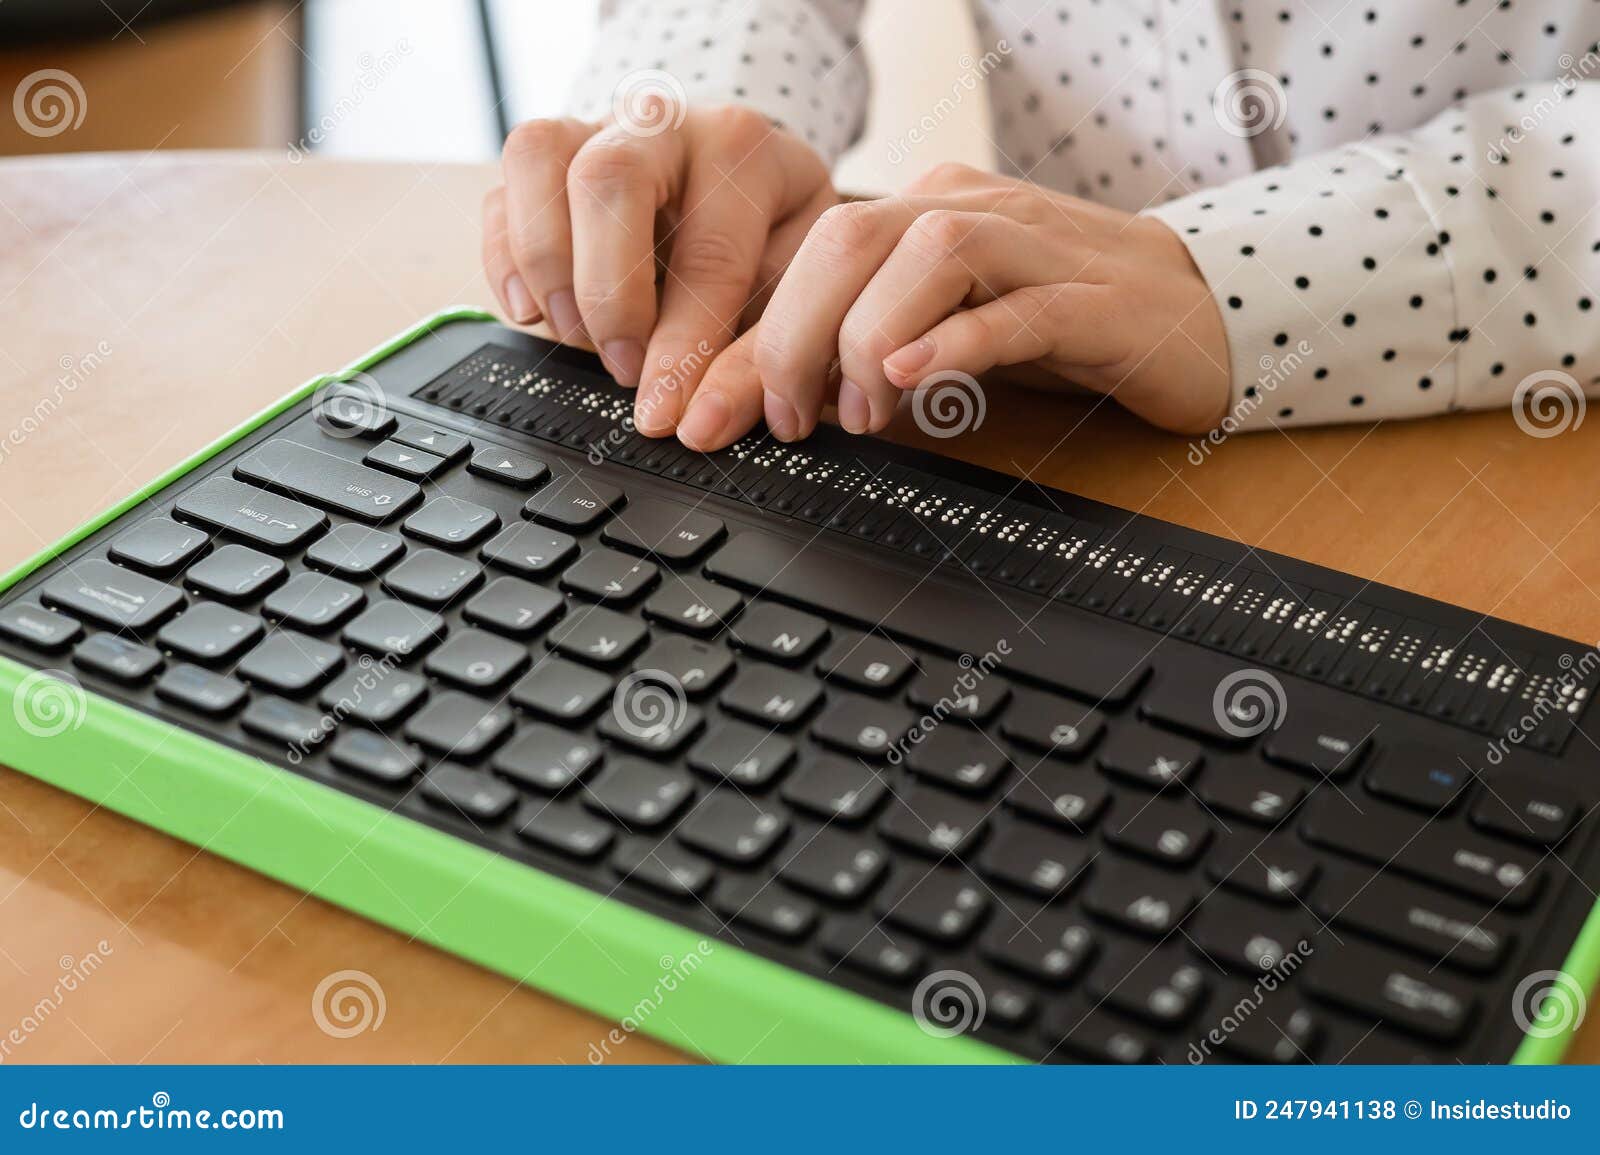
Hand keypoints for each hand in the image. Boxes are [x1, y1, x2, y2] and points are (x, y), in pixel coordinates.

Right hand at [481, 105, 836, 435]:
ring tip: (577, 335)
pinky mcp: (544, 160)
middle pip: (608, 178)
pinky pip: (499, 193)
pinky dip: (504, 260)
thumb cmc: (768, 241)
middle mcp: (664, 124)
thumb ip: (750, 366)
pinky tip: (532, 311)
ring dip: (546, 266)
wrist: (746, 186)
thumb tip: (700, 426)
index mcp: (743, 151)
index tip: (665, 409)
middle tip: (621, 366)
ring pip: (537, 158)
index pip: (708, 251)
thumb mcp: (787, 300)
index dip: (682, 345)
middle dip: (607, 294)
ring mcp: (594, 129)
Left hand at [676, 162, 1230, 447]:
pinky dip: (958, 343)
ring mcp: (1038, 249)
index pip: (809, 258)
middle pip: (850, 240)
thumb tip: (775, 399)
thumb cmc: (1060, 326)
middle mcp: (971, 213)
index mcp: (923, 215)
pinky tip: (913, 382)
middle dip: (789, 334)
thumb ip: (869, 353)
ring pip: (929, 254)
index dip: (740, 338)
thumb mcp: (947, 334)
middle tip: (779, 419)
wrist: (1199, 314)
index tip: (698, 413)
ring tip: (858, 412)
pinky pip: (1019, 307)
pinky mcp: (1095, 302)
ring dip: (869, 339)